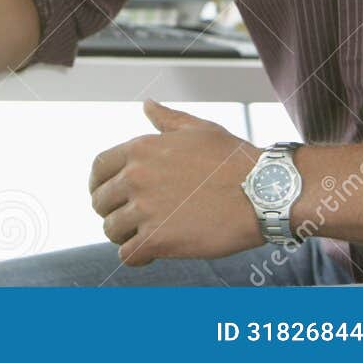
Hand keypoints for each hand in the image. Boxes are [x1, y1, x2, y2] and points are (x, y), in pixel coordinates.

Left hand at [88, 100, 261, 266]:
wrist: (264, 192)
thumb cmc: (235, 159)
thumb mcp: (198, 128)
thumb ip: (167, 119)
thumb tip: (146, 105)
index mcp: (140, 148)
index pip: (99, 168)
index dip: (99, 184)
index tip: (109, 194)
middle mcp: (136, 177)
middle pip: (100, 201)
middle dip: (112, 211)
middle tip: (132, 219)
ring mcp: (145, 209)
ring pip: (111, 230)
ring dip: (125, 236)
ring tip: (143, 236)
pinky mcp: (158, 239)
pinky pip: (127, 255)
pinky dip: (136, 258)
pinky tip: (150, 254)